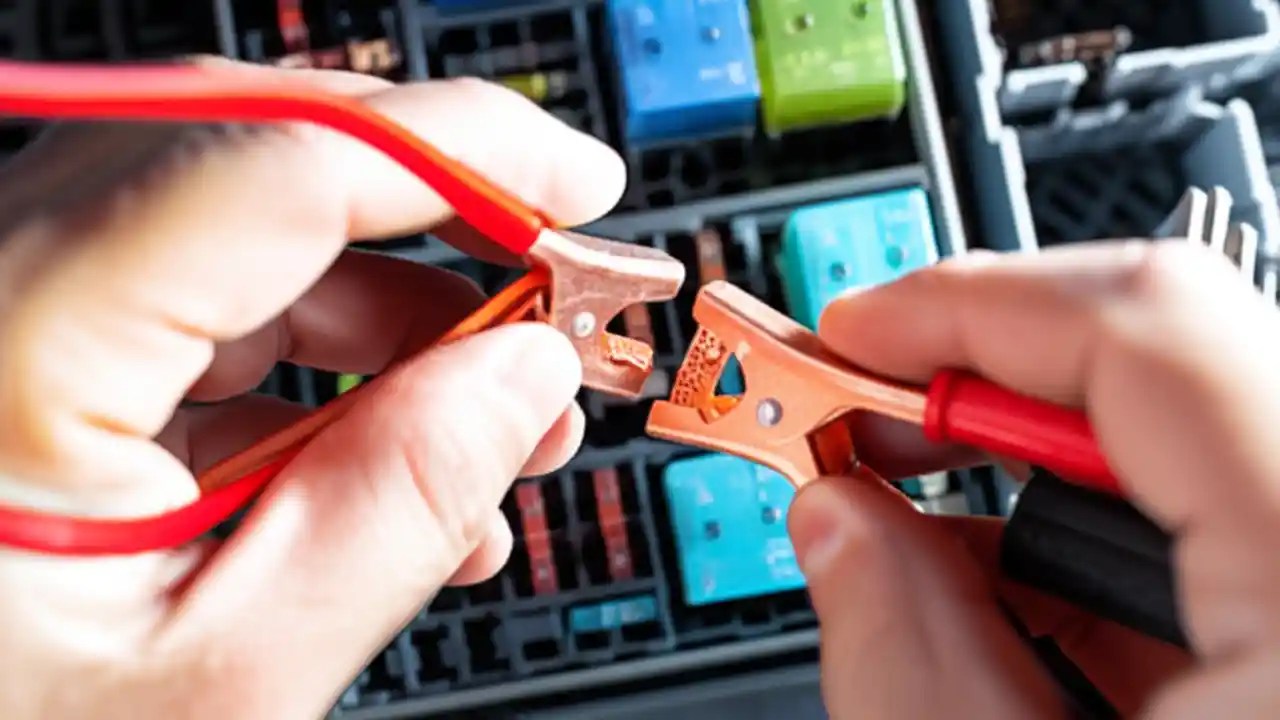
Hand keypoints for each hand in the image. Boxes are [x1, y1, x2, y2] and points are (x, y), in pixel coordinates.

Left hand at [0, 61, 622, 718]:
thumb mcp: (226, 676)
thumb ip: (396, 510)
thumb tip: (525, 375)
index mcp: (7, 353)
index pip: (273, 167)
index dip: (457, 153)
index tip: (575, 187)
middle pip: (255, 173)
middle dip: (436, 233)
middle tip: (551, 305)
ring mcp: (6, 325)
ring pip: (238, 253)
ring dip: (391, 323)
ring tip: (492, 431)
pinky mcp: (28, 370)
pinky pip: (201, 326)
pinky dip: (316, 376)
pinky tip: (393, 466)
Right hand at [788, 241, 1279, 717]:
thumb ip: (906, 659)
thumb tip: (841, 522)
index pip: (1148, 330)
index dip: (967, 307)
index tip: (851, 335)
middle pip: (1163, 359)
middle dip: (981, 387)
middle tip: (863, 427)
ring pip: (1181, 426)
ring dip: (1031, 466)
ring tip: (925, 535)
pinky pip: (1216, 503)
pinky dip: (1095, 529)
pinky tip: (1012, 590)